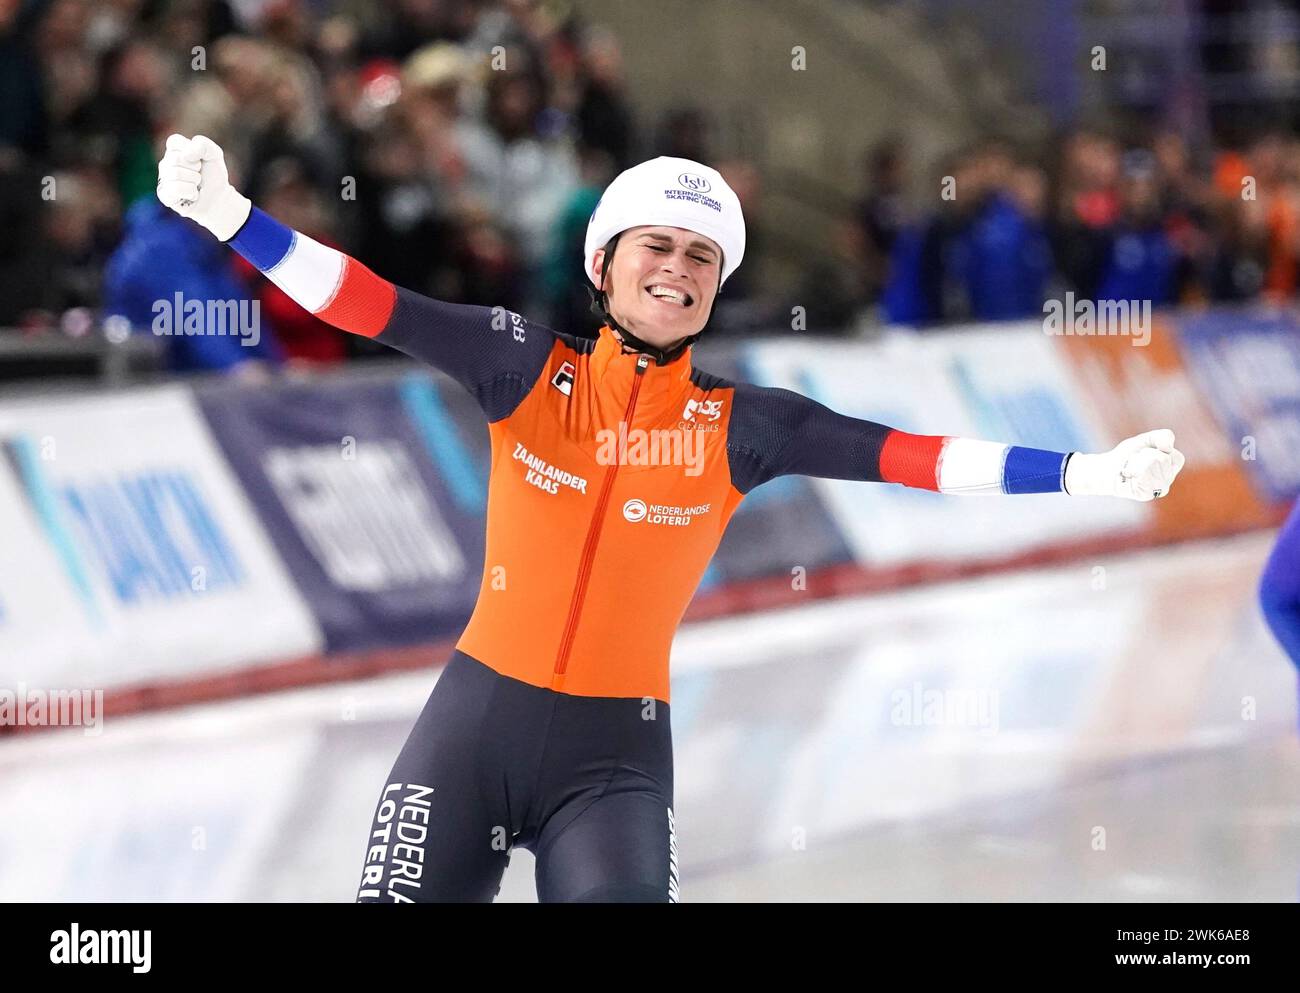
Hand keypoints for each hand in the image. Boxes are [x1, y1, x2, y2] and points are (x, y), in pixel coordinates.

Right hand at [155, 133, 251, 240]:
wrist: (219, 199)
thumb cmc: (213, 175)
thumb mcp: (214, 154)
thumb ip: (203, 145)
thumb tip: (186, 155)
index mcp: (173, 150)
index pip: (174, 141)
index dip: (191, 150)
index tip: (199, 159)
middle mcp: (165, 163)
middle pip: (175, 159)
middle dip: (195, 168)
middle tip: (199, 175)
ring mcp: (163, 179)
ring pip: (176, 174)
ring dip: (194, 181)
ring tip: (196, 185)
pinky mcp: (164, 194)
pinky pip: (175, 189)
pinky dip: (190, 192)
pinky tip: (193, 195)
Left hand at [1065, 429, 1185, 500]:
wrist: (1106, 468)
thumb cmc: (1127, 455)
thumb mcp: (1146, 440)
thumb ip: (1163, 436)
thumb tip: (1169, 447)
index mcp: (1172, 467)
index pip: (1175, 456)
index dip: (1156, 450)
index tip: (1144, 453)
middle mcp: (1168, 480)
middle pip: (1162, 459)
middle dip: (1143, 455)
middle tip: (1135, 462)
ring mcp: (1158, 489)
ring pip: (1152, 466)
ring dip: (1136, 462)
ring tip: (1131, 468)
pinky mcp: (1146, 494)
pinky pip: (1144, 476)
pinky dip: (1133, 471)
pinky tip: (1129, 476)